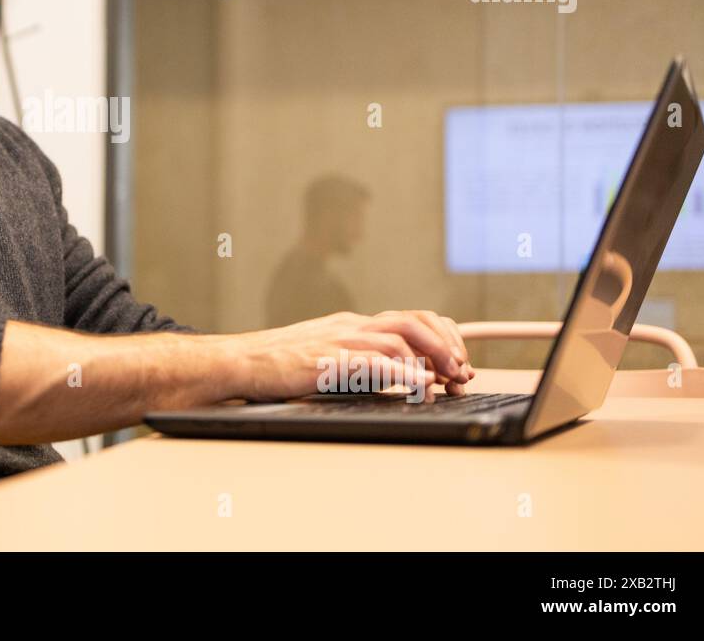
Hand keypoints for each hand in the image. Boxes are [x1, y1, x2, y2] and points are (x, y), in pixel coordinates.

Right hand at [227, 310, 474, 402]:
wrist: (241, 361)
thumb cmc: (277, 364)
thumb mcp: (326, 356)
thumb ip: (360, 362)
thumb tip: (399, 376)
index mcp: (351, 324)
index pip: (409, 318)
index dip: (441, 336)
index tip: (457, 360)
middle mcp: (350, 325)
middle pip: (413, 321)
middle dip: (445, 344)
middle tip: (462, 371)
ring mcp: (339, 339)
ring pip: (399, 338)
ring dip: (432, 360)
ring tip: (448, 381)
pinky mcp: (329, 359)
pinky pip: (375, 361)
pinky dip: (404, 371)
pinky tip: (422, 384)